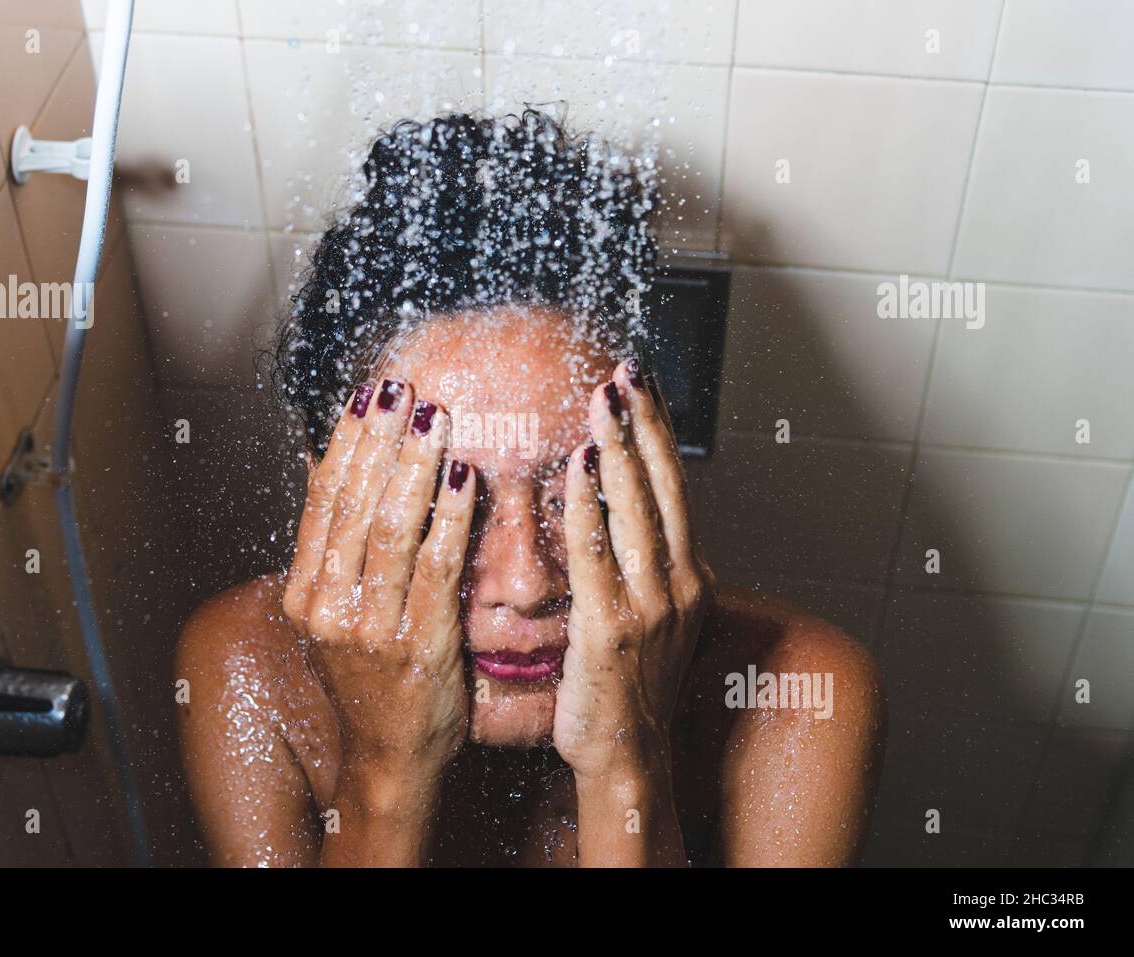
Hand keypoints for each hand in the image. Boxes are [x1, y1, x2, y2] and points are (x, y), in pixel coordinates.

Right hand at [282, 378, 474, 836]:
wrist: (390, 757)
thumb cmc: (372, 679)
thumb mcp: (337, 613)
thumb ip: (335, 546)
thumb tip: (325, 466)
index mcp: (307, 593)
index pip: (323, 501)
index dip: (346, 442)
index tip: (366, 395)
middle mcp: (329, 607)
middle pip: (355, 504)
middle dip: (381, 440)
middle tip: (402, 388)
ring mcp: (370, 628)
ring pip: (390, 528)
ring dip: (414, 465)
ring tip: (433, 416)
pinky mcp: (417, 644)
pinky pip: (435, 567)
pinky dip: (449, 517)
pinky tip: (463, 476)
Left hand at [554, 358, 714, 784]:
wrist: (627, 756)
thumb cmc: (628, 686)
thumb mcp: (651, 618)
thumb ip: (644, 567)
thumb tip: (625, 514)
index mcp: (688, 576)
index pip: (675, 487)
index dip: (660, 433)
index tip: (644, 386)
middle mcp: (680, 584)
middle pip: (663, 486)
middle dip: (644, 424)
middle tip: (626, 373)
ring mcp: (650, 606)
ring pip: (637, 509)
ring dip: (619, 448)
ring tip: (605, 398)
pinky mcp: (611, 628)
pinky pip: (598, 552)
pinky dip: (590, 504)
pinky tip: (578, 464)